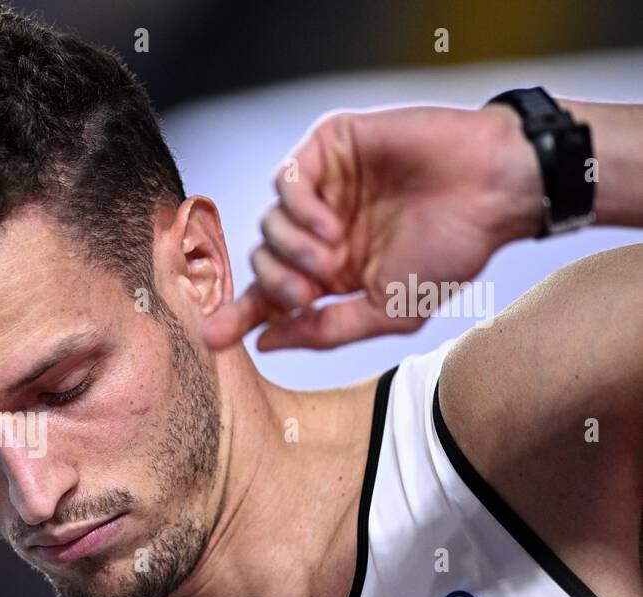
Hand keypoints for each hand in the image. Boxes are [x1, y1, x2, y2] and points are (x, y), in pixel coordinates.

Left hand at [204, 105, 543, 350]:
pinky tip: (331, 223)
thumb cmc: (451, 252)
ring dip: (291, 248)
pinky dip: (297, 208)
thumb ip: (325, 330)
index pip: (270, 294)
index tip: (210, 338)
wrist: (493, 191)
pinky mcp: (329, 148)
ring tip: (334, 255)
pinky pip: (285, 180)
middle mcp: (321, 229)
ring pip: (267, 223)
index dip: (239, 315)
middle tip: (308, 293)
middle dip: (276, 284)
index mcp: (332, 270)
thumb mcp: (387, 311)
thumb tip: (264, 343)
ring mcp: (324, 187)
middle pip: (261, 261)